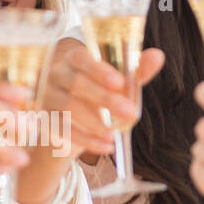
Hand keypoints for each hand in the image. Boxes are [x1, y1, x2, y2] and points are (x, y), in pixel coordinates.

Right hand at [43, 38, 164, 155]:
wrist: (72, 118)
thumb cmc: (98, 91)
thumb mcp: (118, 81)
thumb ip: (136, 70)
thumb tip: (158, 56)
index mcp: (74, 59)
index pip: (81, 58)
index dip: (99, 70)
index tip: (120, 82)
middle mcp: (56, 74)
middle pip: (76, 84)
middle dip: (105, 99)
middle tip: (131, 113)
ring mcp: (47, 97)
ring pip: (68, 108)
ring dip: (94, 123)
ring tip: (114, 136)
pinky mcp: (45, 119)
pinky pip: (63, 130)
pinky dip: (86, 140)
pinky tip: (106, 146)